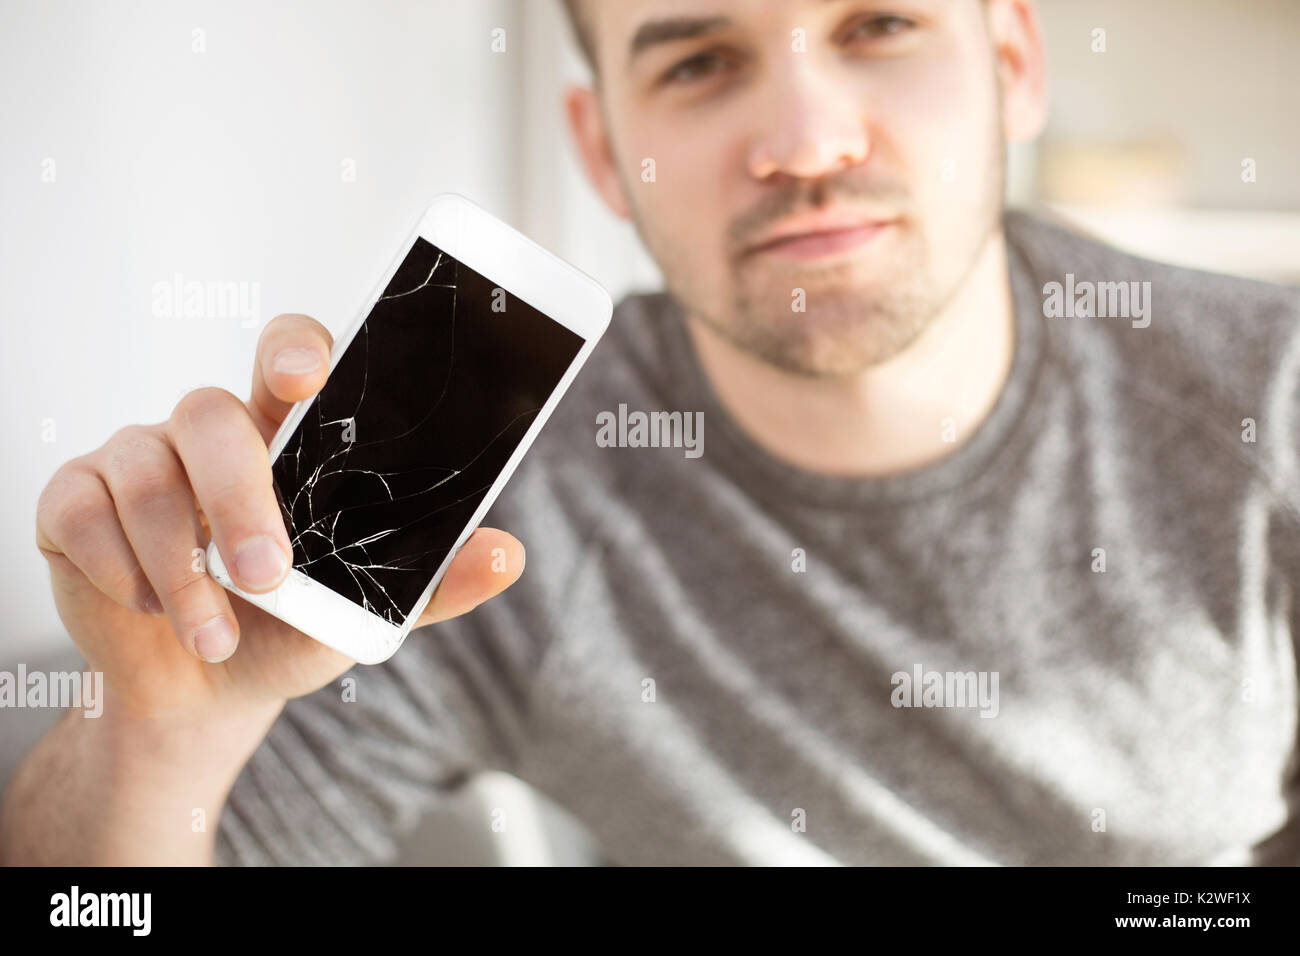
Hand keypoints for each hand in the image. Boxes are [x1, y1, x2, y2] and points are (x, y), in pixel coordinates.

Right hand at [34, 313, 525, 720]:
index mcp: (285, 437)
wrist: (211, 689)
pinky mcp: (73, 501)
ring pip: (145, 471)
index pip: (288, 355)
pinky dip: (120, 570)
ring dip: (180, 566)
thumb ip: (430, 580)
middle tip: (268, 573)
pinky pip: (79, 511)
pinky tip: (150, 608)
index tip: (305, 372)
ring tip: (216, 632)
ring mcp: (136, 459)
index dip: (294, 348)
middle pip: (210, 413)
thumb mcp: (365, 609)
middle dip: (237, 496)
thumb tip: (508, 554)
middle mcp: (208, 433)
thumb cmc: (292, 627)